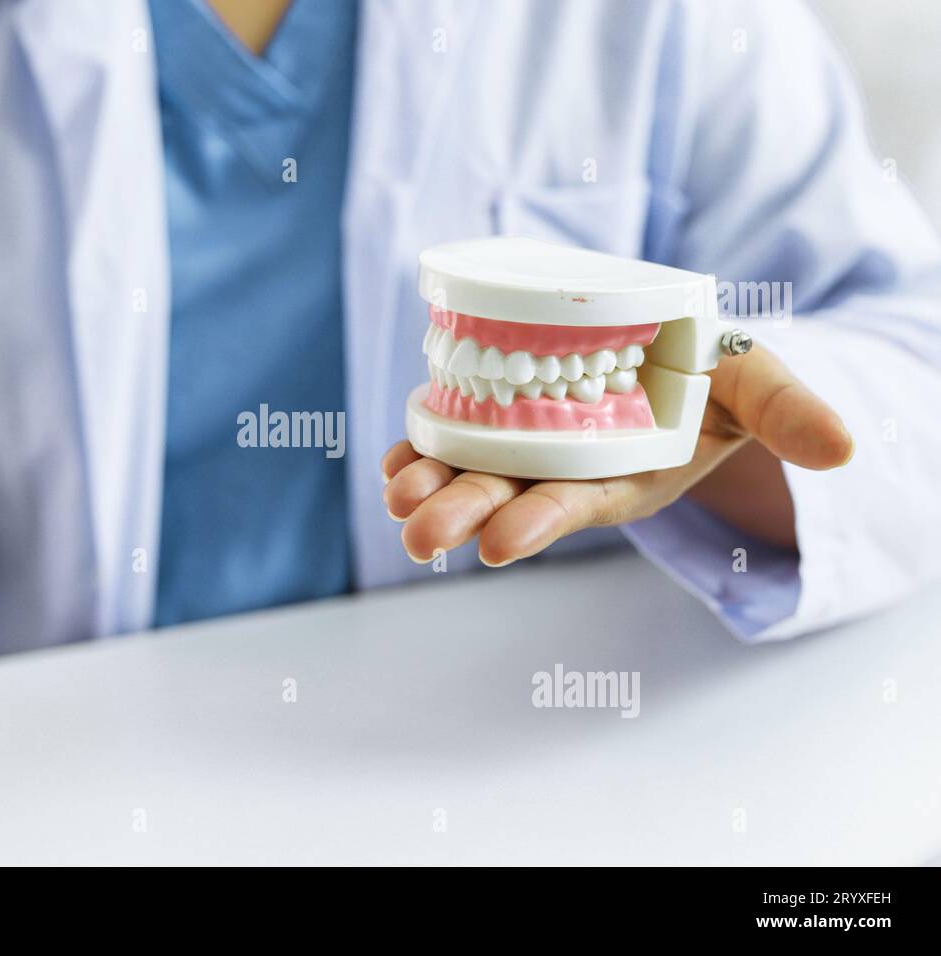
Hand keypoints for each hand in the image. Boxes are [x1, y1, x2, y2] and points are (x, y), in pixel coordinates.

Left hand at [381, 343, 852, 564]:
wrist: (677, 356)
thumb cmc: (718, 376)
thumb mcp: (757, 384)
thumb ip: (788, 411)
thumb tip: (845, 448)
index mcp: (624, 472)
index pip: (577, 503)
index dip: (541, 520)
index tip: (500, 543)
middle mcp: (568, 467)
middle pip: (508, 494)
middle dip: (463, 514)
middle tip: (418, 535)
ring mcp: (529, 444)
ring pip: (471, 470)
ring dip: (429, 485)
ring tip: (394, 497)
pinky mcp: (500, 415)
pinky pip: (453, 436)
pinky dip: (420, 448)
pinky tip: (390, 463)